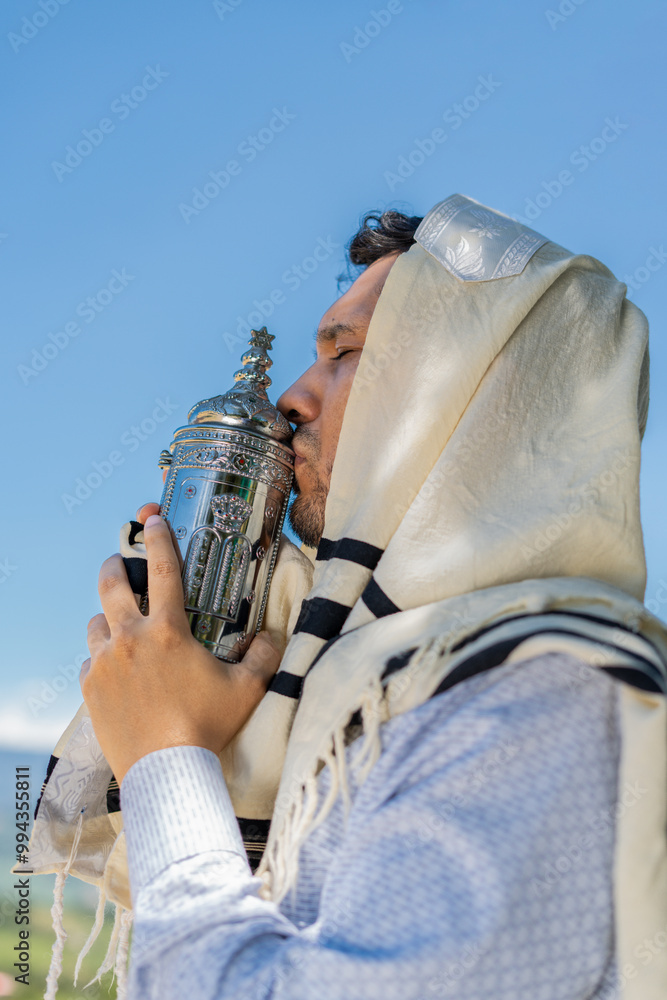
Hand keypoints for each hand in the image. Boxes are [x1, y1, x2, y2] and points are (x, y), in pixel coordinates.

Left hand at [81, 514, 280, 784]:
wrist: (165, 772)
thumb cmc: (207, 729)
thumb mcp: (247, 691)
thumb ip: (264, 657)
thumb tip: (272, 637)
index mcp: (168, 631)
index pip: (165, 569)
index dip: (160, 538)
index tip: (153, 519)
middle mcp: (130, 639)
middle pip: (112, 585)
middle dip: (115, 565)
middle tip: (121, 562)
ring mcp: (104, 664)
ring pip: (96, 624)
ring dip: (108, 619)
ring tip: (120, 627)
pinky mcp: (90, 689)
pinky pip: (89, 662)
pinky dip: (100, 659)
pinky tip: (115, 670)